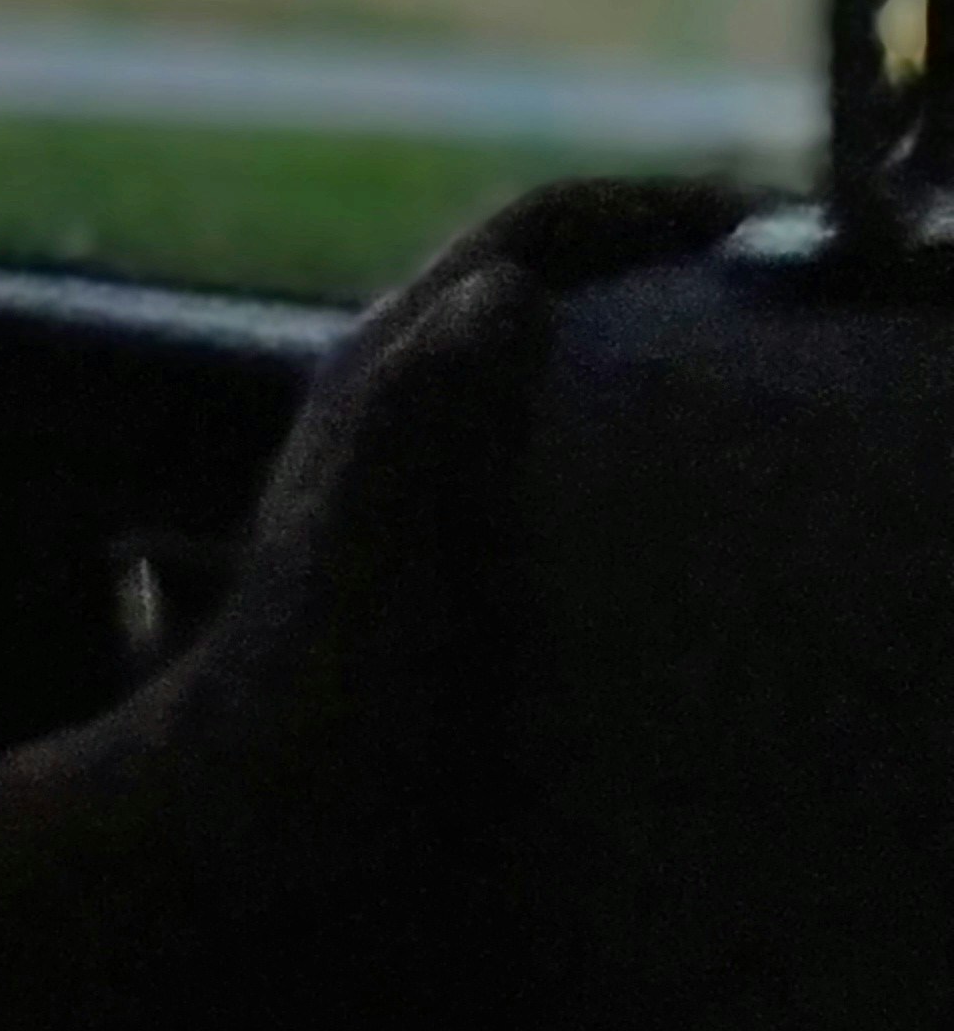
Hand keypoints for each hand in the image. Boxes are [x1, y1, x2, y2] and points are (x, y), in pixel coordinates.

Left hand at [152, 170, 762, 894]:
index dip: (647, 206)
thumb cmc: (311, 694)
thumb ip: (421, 411)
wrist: (246, 824)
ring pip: (546, 367)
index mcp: (384, 369)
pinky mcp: (437, 559)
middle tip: (784, 308)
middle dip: (659, 266)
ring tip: (757, 395)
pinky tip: (682, 515)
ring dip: (642, 355)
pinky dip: (621, 455)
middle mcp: (396, 402)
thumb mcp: (373, 546)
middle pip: (546, 279)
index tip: (765, 229)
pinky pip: (548, 466)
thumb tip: (509, 289)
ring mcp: (414, 479)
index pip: (532, 229)